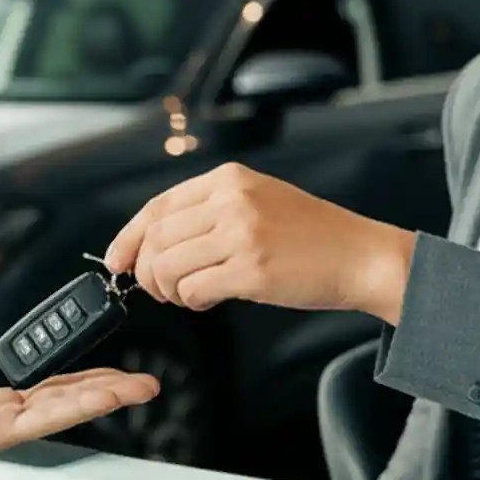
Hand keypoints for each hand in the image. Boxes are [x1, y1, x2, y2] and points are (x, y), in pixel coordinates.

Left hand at [0, 358, 158, 468]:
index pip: (48, 393)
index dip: (84, 384)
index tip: (114, 374)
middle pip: (65, 403)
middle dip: (108, 392)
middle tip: (146, 385)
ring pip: (62, 413)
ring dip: (104, 399)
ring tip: (139, 389)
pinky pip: (40, 418)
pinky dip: (75, 406)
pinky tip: (102, 395)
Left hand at [105, 162, 414, 320]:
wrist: (362, 256)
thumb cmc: (312, 237)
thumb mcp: (259, 200)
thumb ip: (211, 212)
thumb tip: (154, 242)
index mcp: (230, 179)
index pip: (158, 206)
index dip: (129, 237)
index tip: (117, 260)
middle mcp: (233, 201)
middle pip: (157, 238)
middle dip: (146, 271)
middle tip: (158, 289)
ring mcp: (242, 234)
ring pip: (169, 266)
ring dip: (168, 290)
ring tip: (187, 296)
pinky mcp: (252, 270)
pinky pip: (195, 290)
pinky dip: (192, 301)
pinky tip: (208, 301)